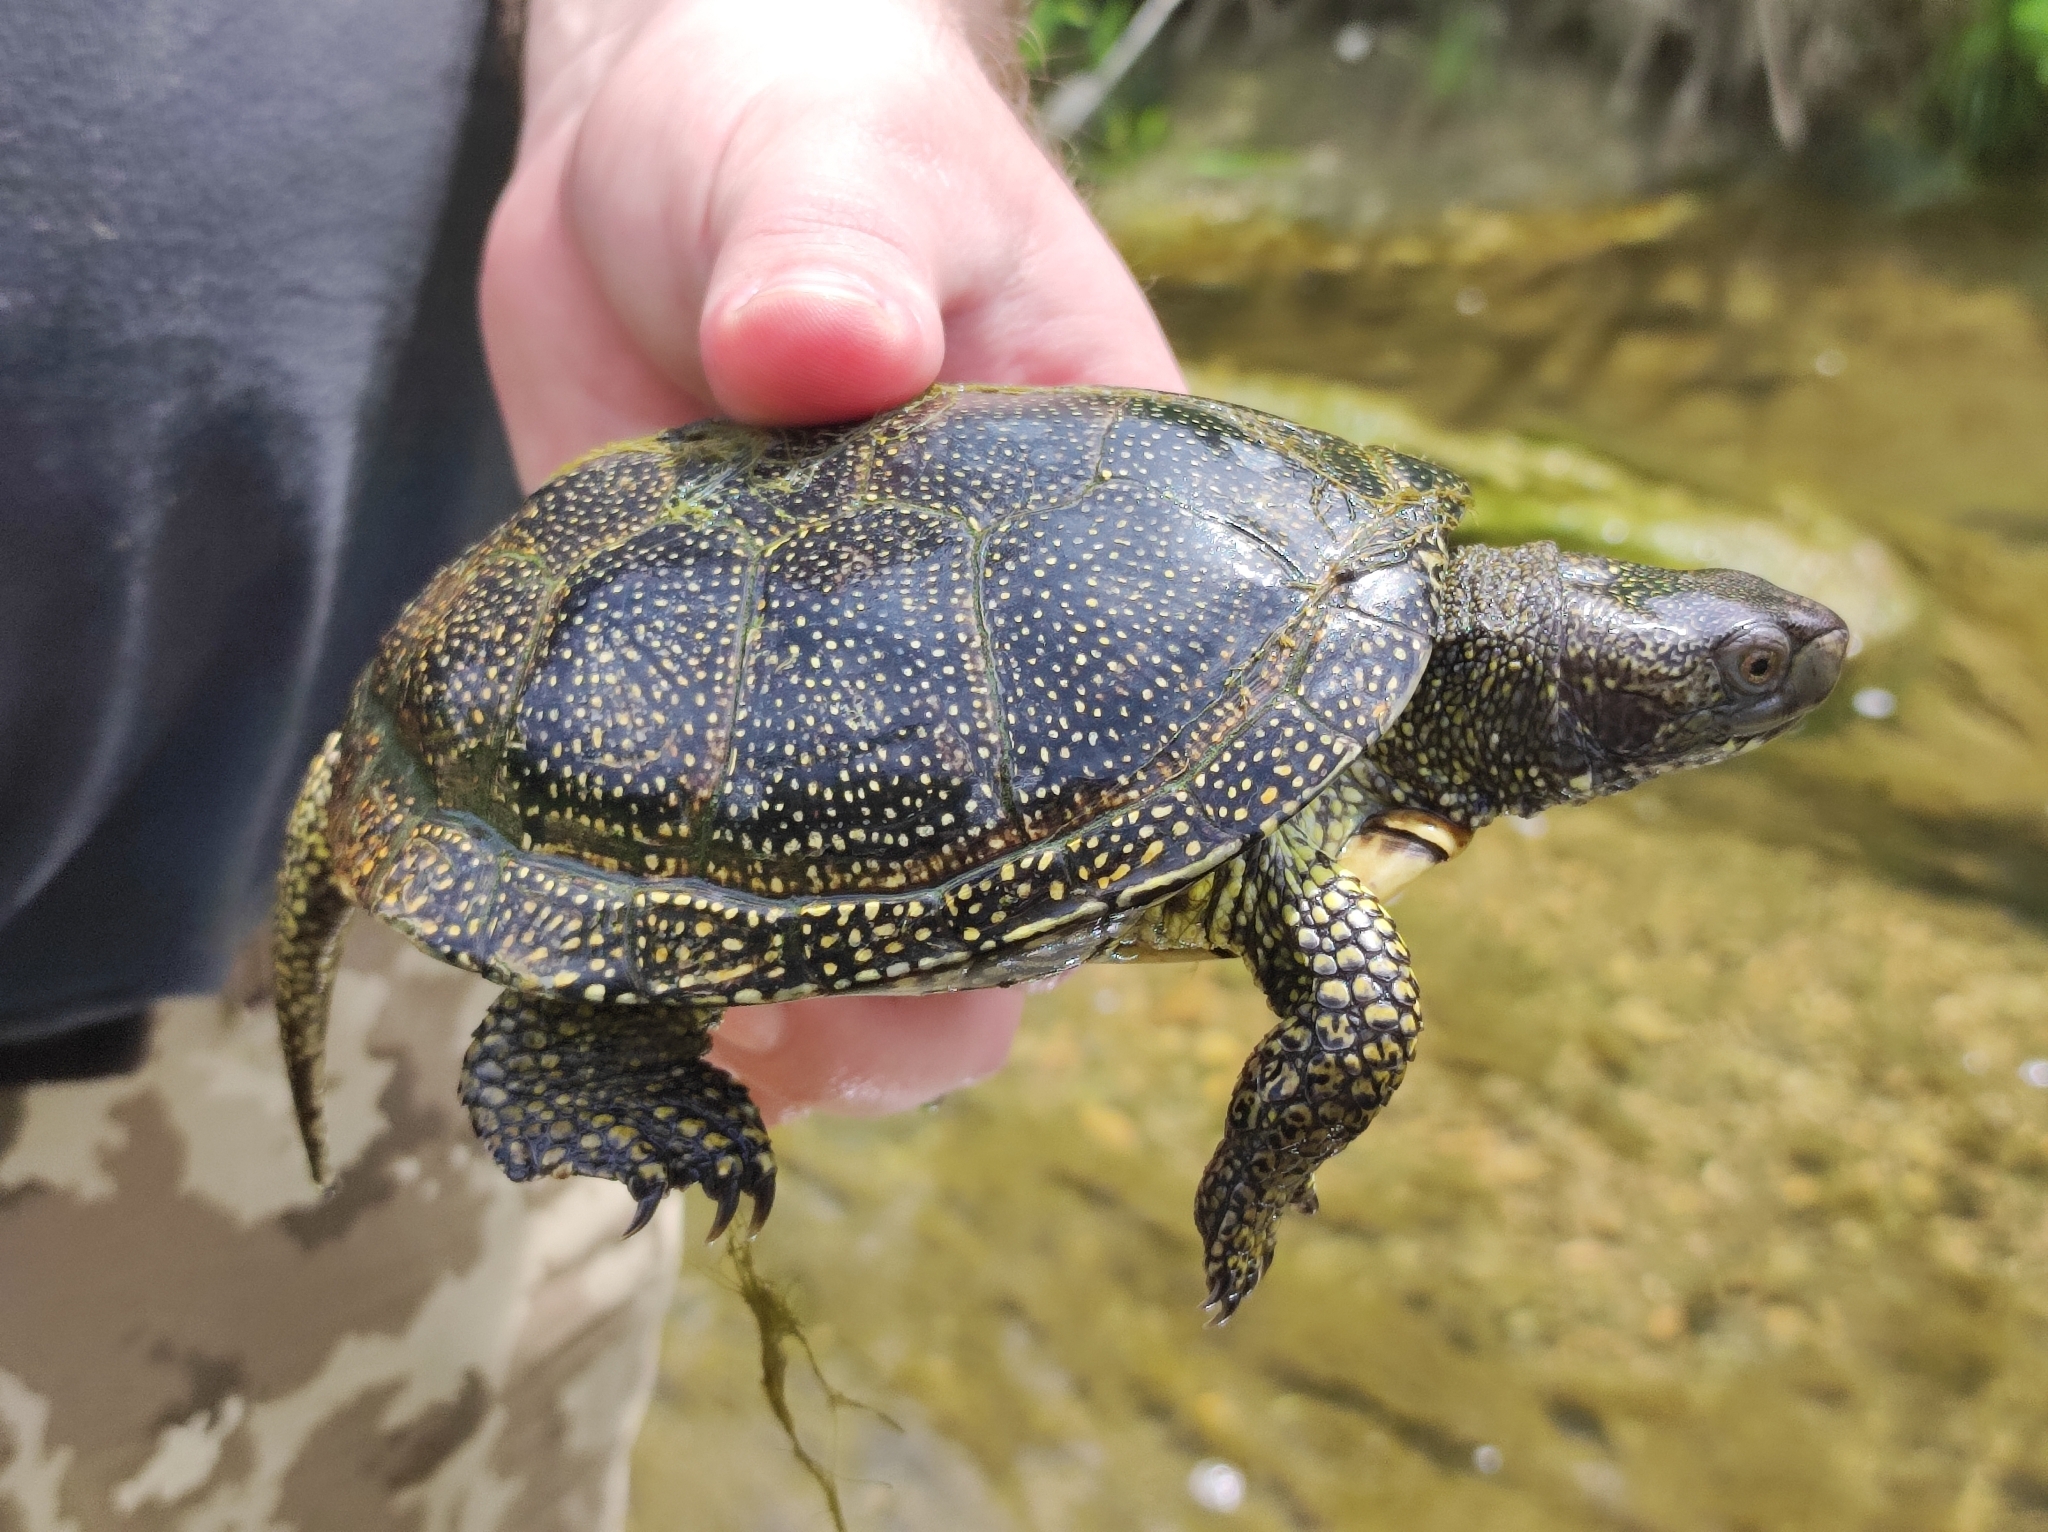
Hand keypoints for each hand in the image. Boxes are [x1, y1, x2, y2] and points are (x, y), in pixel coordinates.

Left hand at [479, 0, 1182, 1121]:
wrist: (650, 140)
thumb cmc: (812, 125)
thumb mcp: (843, 166)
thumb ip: (841, 250)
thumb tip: (823, 349)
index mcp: (1108, 549)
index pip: (1154, 760)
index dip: (1096, 879)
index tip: (992, 941)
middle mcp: (1000, 658)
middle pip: (1020, 887)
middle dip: (933, 989)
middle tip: (813, 1027)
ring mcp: (851, 699)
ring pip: (876, 917)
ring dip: (811, 1008)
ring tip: (713, 1041)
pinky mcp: (709, 708)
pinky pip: (722, 871)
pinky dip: (683, 955)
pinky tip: (622, 1000)